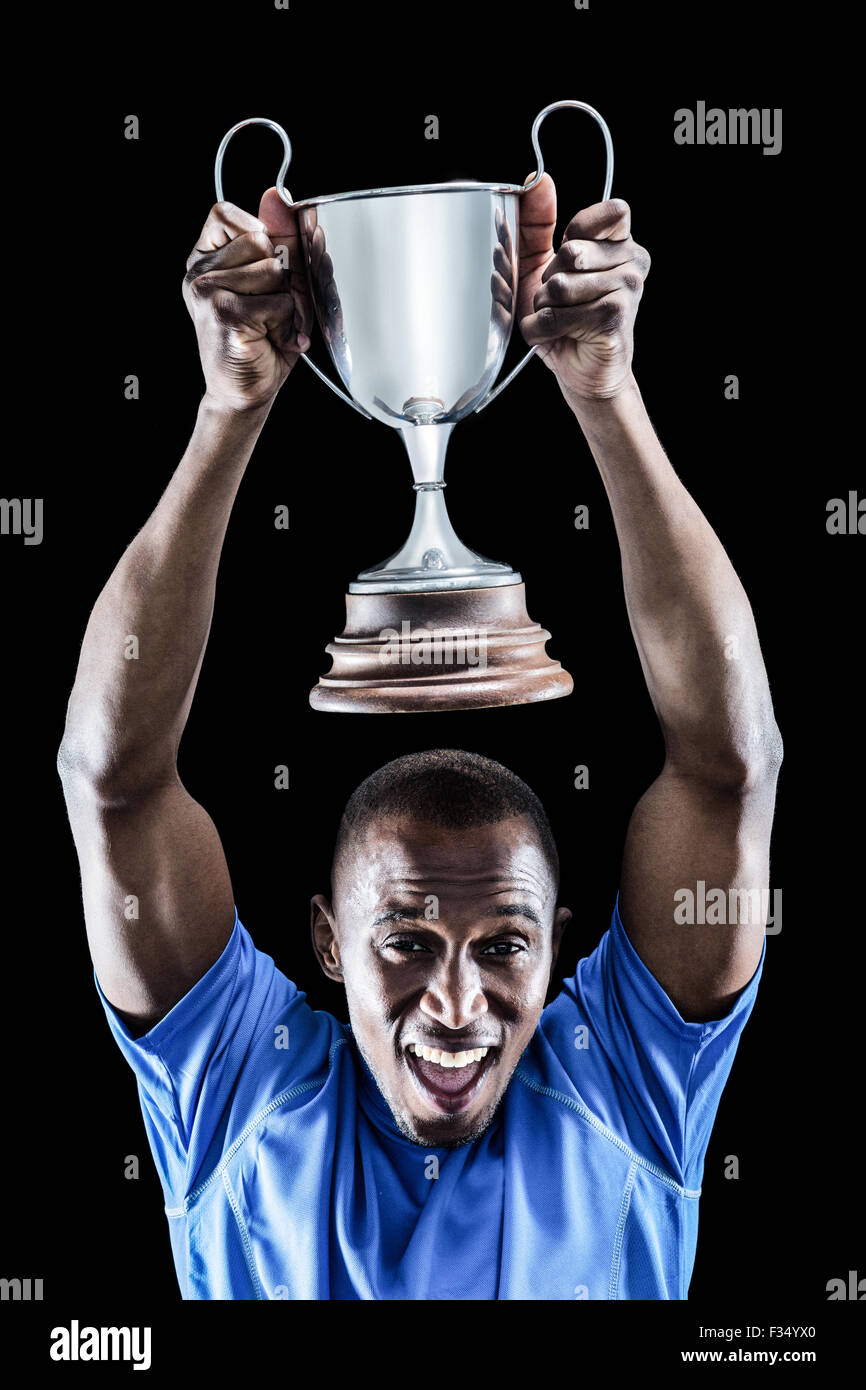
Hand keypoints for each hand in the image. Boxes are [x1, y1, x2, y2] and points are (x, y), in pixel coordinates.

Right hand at [183, 188, 312, 412]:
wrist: (244, 393)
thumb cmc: (260, 340)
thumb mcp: (276, 282)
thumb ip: (281, 239)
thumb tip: (280, 196)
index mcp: (204, 258)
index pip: (230, 214)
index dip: (257, 235)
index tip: (260, 270)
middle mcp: (198, 272)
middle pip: (260, 239)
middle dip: (281, 276)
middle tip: (270, 307)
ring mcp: (207, 291)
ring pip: (274, 270)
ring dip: (285, 302)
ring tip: (269, 325)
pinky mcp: (225, 312)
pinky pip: (280, 300)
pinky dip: (286, 322)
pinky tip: (269, 337)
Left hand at [517, 174, 649, 403]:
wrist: (580, 371)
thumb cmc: (563, 316)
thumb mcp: (541, 264)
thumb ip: (538, 222)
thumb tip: (537, 179)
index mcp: (621, 243)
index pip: (613, 211)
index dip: (582, 232)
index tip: (572, 256)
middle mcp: (633, 262)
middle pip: (571, 252)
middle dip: (549, 280)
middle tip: (561, 300)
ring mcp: (628, 290)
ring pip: (559, 286)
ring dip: (544, 308)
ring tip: (560, 319)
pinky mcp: (614, 318)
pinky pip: (556, 315)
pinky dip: (541, 330)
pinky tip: (557, 336)